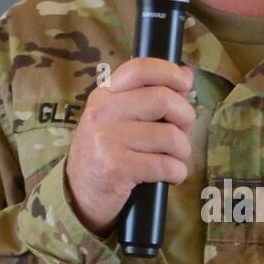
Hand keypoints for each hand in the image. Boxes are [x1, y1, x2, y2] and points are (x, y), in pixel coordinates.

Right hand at [64, 58, 195, 235]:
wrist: (78, 195)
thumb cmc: (105, 154)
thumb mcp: (115, 119)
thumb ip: (145, 99)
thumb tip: (185, 79)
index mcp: (104, 95)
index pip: (140, 69)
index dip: (170, 71)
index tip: (186, 82)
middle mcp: (103, 112)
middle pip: (163, 99)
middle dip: (185, 117)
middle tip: (183, 132)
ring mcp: (108, 139)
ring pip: (170, 135)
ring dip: (183, 151)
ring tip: (174, 159)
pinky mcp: (116, 167)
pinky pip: (166, 165)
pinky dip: (178, 173)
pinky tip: (171, 176)